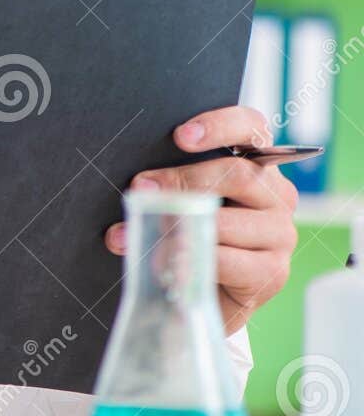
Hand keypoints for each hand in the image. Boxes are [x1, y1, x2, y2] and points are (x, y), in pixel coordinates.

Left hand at [106, 105, 297, 335]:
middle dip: (181, 181)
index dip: (218, 126)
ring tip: (136, 232)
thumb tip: (136, 181)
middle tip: (140, 190)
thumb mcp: (176, 197)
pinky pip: (228, 260)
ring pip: (228, 220)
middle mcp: (275, 194)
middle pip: (236, 174)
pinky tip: (165, 263)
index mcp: (255, 163)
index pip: (250, 127)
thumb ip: (167, 180)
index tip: (180, 136)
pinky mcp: (272, 272)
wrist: (197, 290)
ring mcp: (279, 234)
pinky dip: (190, 259)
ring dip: (176, 226)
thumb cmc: (183, 230)